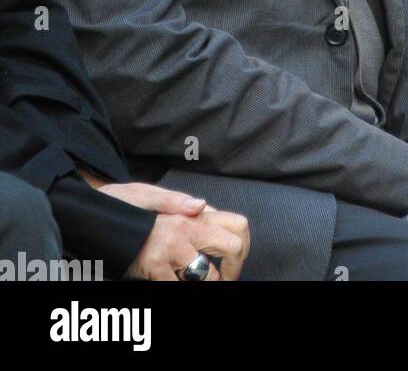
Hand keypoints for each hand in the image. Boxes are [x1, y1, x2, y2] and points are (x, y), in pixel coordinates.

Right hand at [95, 181, 250, 280]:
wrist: (89, 216)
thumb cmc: (120, 205)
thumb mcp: (151, 195)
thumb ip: (180, 203)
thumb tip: (202, 206)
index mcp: (188, 213)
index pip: (237, 224)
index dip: (242, 247)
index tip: (233, 262)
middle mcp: (184, 228)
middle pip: (231, 248)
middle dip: (232, 271)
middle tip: (222, 281)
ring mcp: (169, 249)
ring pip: (206, 275)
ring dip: (204, 284)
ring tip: (194, 283)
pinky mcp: (152, 267)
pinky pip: (177, 287)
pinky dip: (178, 288)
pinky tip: (171, 283)